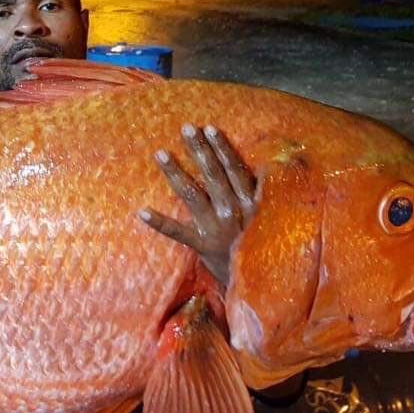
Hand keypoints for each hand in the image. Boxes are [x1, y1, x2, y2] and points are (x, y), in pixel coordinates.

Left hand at [139, 124, 255, 290]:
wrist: (260, 284)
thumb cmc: (264, 246)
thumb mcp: (273, 217)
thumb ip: (266, 193)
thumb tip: (266, 165)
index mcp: (252, 202)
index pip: (235, 169)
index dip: (222, 148)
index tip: (209, 128)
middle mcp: (233, 211)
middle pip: (213, 175)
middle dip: (199, 150)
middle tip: (185, 128)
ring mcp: (216, 228)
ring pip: (193, 196)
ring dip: (176, 173)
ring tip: (160, 153)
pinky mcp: (202, 245)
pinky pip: (178, 233)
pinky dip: (160, 222)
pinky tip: (141, 212)